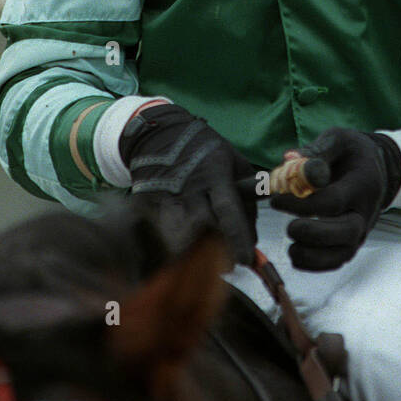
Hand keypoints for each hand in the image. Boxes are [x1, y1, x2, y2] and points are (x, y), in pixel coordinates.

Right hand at [119, 103, 257, 265]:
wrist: (160, 136)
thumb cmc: (205, 150)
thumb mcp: (235, 162)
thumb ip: (247, 197)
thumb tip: (251, 235)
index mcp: (215, 175)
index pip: (227, 211)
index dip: (238, 237)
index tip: (247, 260)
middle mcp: (190, 189)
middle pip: (203, 228)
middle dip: (219, 252)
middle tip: (231, 265)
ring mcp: (167, 199)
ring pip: (181, 236)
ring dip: (197, 253)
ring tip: (209, 262)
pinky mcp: (150, 207)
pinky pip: (163, 235)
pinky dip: (176, 248)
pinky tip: (186, 254)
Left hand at [269, 128, 400, 270]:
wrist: (376, 169)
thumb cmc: (350, 153)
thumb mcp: (338, 140)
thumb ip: (315, 151)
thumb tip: (288, 160)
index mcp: (362, 183)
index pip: (334, 201)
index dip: (303, 204)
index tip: (276, 200)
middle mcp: (365, 211)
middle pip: (346, 232)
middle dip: (314, 233)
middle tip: (289, 227)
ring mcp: (360, 229)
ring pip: (344, 253)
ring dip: (314, 256)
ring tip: (290, 247)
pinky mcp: (351, 241)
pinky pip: (338, 261)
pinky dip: (316, 265)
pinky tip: (295, 255)